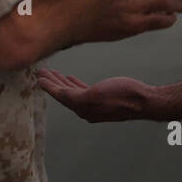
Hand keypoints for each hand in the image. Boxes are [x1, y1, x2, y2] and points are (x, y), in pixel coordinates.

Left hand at [37, 68, 154, 121]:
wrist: (144, 101)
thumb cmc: (122, 95)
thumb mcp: (95, 94)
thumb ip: (75, 95)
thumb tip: (61, 95)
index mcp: (82, 108)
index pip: (60, 96)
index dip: (48, 86)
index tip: (38, 77)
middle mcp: (85, 109)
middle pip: (63, 94)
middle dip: (52, 83)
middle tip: (42, 72)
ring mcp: (94, 105)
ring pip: (72, 92)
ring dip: (61, 82)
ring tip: (53, 73)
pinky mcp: (102, 100)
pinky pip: (82, 92)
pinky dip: (73, 84)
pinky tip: (70, 78)